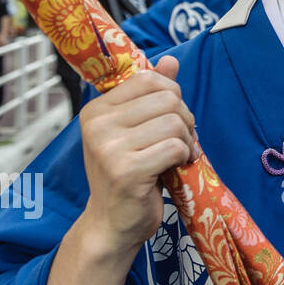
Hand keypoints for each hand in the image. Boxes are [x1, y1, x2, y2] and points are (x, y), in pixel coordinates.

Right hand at [77, 56, 198, 258]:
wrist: (112, 224)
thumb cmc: (128, 173)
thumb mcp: (136, 130)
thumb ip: (151, 95)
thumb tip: (169, 60)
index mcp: (96, 110)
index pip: (150, 79)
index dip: (172, 97)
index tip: (170, 120)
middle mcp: (97, 125)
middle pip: (167, 98)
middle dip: (184, 119)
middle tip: (179, 141)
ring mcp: (109, 148)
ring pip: (174, 122)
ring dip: (187, 139)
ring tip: (176, 156)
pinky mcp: (127, 171)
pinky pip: (176, 146)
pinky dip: (185, 156)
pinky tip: (176, 169)